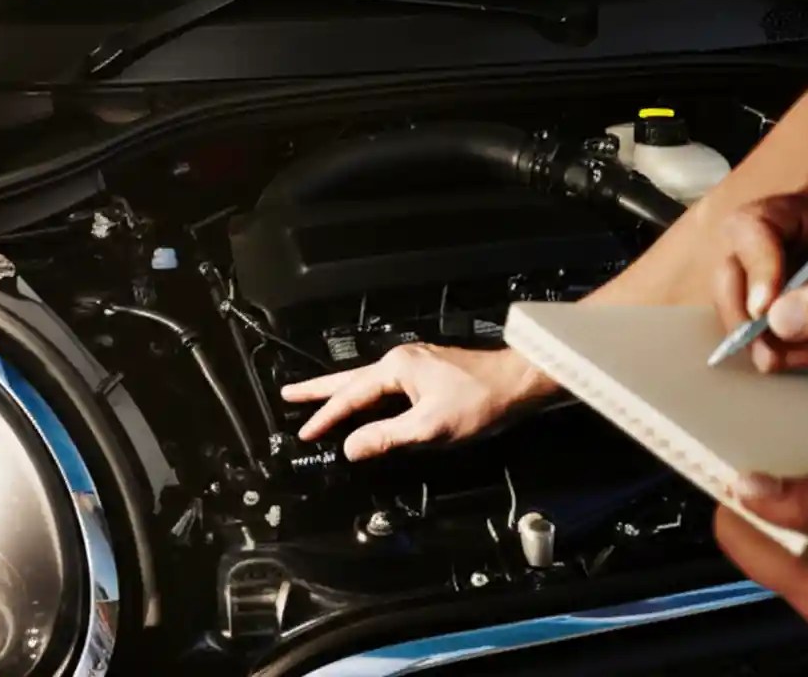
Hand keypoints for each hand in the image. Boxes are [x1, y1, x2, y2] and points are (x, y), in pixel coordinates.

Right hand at [280, 345, 554, 460]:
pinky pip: (387, 384)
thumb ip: (387, 438)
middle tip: (289, 394)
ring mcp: (417, 363)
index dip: (326, 417)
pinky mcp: (429, 372)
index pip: (352, 395)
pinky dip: (368, 395)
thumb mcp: (430, 427)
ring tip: (317, 397)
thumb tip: (351, 448)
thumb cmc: (480, 402)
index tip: (305, 433)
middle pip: (351, 378)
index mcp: (398, 367)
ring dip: (342, 391)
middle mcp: (403, 359)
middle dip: (320, 389)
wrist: (518, 384)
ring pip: (369, 381)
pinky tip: (366, 402)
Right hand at [711, 188, 807, 377]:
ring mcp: (786, 280)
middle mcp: (791, 243)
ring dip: (758, 339)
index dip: (754, 264)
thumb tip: (781, 317)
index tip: (766, 306)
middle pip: (733, 266)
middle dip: (742, 310)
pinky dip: (778, 354)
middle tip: (766, 345)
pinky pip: (760, 336)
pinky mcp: (789, 315)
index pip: (756, 225)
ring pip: (739, 306)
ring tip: (796, 358)